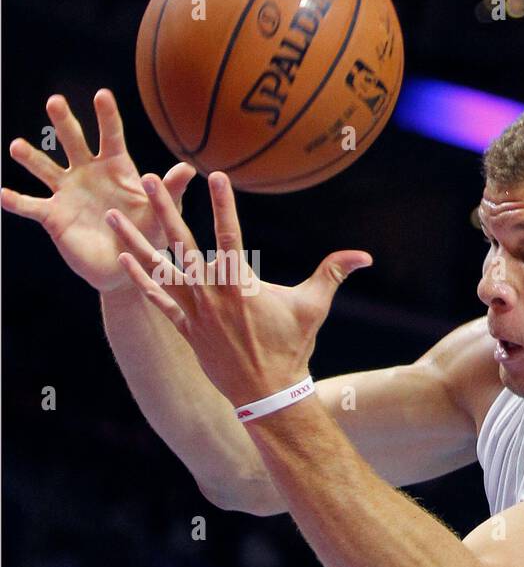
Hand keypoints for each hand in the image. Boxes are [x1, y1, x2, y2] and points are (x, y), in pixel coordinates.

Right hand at [1, 90, 195, 292]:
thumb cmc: (147, 233)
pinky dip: (16, 201)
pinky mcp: (52, 215)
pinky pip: (30, 205)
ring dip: (31, 157)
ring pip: (44, 168)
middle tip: (55, 101)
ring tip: (18, 147)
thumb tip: (189, 169)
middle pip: (73, 142)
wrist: (125, 266)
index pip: (111, 136)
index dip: (107, 116)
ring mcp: (66, 192)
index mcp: (115, 167)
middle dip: (64, 122)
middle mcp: (87, 173)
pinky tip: (4, 195)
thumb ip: (170, 191)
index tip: (102, 94)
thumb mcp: (161, 213)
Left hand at [106, 169, 371, 406]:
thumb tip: (365, 256)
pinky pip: (157, 300)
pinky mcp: (186, 328)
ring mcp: (195, 311)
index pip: (230, 235)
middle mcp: (212, 293)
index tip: (214, 175)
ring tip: (116, 217)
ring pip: (160, 269)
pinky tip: (126, 260)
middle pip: (183, 243)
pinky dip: (140, 280)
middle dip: (167, 209)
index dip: (223, 204)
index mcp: (240, 284)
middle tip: (151, 180)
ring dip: (137, 242)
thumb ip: (333, 274)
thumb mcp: (313, 306)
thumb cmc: (292, 346)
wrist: (268, 390)